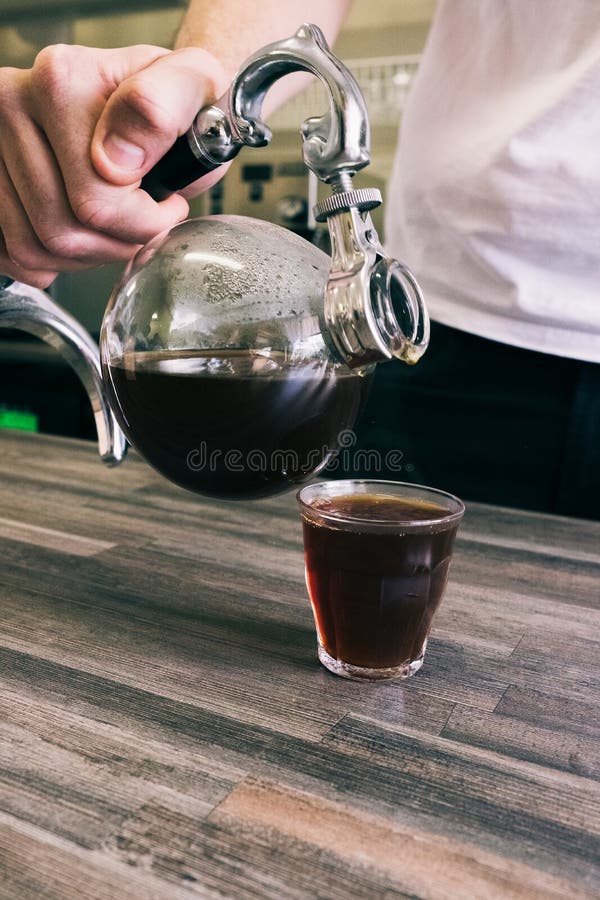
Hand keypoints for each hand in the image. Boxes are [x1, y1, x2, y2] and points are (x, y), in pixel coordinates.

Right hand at [0, 43, 227, 287]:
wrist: (153, 93)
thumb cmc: (173, 98)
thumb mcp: (194, 84)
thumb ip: (163, 108)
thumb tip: (118, 158)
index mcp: (60, 82)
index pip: (95, 202)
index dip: (143, 224)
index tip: (168, 207)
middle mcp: (12, 105)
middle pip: (61, 231)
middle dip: (115, 245)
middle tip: (143, 224)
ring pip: (33, 247)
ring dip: (83, 257)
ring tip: (115, 229)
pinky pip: (9, 249)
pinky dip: (50, 260)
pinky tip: (83, 234)